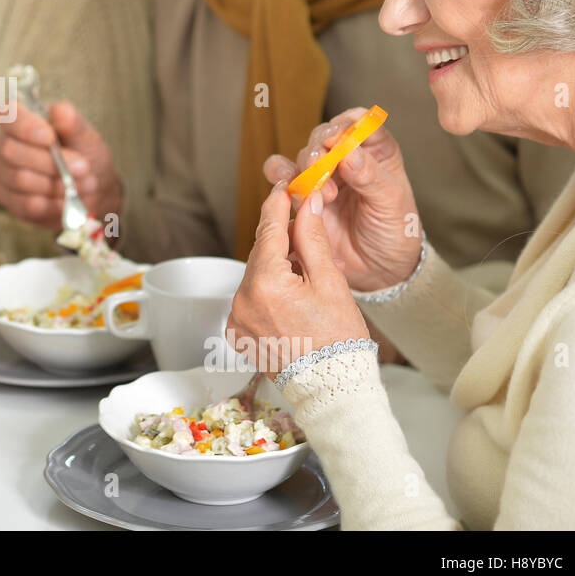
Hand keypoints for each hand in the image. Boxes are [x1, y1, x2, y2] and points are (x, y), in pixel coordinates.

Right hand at [0, 101, 121, 229]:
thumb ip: (73, 124)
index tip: (50, 138)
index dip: (24, 127)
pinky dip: (51, 203)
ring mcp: (1, 173)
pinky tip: (66, 200)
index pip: (7, 114)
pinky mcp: (7, 199)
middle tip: (83, 166)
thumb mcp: (86, 137)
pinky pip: (24, 203)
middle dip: (50, 162)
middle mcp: (3, 144)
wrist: (91, 190)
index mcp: (21, 120)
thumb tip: (61, 110)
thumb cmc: (85, 155)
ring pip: (20, 179)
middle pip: (10, 151)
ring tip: (84, 184)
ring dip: (56, 184)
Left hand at [227, 182, 369, 374]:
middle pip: (261, 255)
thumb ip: (312, 239)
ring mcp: (236, 318)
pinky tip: (291, 301)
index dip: (276, 205)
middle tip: (307, 235)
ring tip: (306, 280)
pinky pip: (250, 299)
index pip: (269, 230)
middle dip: (282, 242)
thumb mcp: (330, 282)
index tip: (282, 187)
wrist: (331, 387)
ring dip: (275, 269)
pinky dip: (267, 292)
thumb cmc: (338, 340)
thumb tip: (305, 204)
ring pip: (255, 276)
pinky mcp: (236, 332)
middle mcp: (242, 300)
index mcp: (265, 284)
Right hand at [261, 107, 422, 291]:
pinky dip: (280, 179)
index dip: (346, 124)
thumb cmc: (396, 233)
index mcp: (376, 152)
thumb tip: (349, 151)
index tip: (338, 137)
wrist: (380, 272)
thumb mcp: (392, 203)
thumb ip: (370, 175)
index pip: (358, 122)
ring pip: (301, 156)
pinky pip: (281, 178)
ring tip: (317, 191)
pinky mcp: (303, 197)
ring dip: (303, 168)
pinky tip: (291, 193)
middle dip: (320, 149)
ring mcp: (323, 177)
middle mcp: (346, 159)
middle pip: (324, 136)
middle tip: (323, 167)